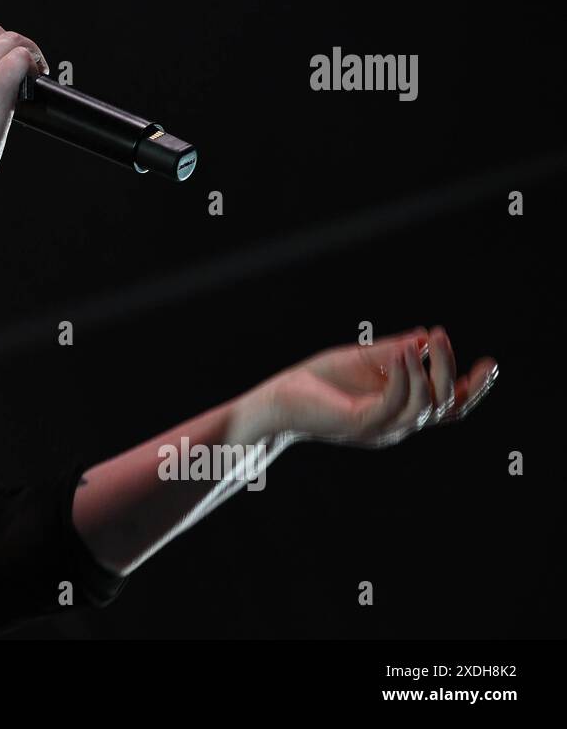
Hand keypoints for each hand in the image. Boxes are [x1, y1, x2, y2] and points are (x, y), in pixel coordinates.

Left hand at [243, 326, 498, 447]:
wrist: (274, 404)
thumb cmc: (314, 383)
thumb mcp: (362, 360)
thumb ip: (394, 351)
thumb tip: (425, 336)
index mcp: (400, 410)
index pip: (448, 406)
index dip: (473, 389)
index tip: (490, 364)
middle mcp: (396, 424)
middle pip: (447, 408)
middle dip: (459, 375)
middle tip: (448, 338)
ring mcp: (381, 427)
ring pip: (427, 406)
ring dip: (434, 369)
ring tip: (434, 337)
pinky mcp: (361, 423)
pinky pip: (396, 403)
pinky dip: (406, 376)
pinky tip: (405, 351)